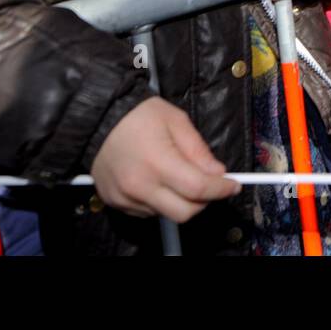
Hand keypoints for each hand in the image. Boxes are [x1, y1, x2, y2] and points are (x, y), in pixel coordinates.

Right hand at [91, 97, 239, 220]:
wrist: (97, 118)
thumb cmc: (138, 115)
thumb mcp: (176, 120)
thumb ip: (198, 149)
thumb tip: (218, 173)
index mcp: (157, 162)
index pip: (198, 189)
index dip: (221, 189)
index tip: (233, 185)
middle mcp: (140, 186)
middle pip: (184, 212)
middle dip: (204, 201)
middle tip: (209, 184)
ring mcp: (125, 197)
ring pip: (166, 214)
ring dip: (181, 201)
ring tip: (178, 176)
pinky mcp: (114, 202)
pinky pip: (147, 212)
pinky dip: (160, 201)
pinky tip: (158, 181)